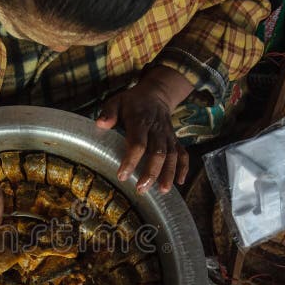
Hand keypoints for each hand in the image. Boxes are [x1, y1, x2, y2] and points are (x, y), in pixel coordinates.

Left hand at [96, 66, 192, 192]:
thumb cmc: (132, 102)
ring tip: (162, 190)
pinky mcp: (175, 139)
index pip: (138, 143)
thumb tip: (100, 124)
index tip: (122, 176)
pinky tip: (180, 182)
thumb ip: (109, 113)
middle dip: (151, 172)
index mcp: (140, 121)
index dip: (131, 160)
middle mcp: (157, 130)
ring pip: (172, 155)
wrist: (156, 94)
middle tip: (141, 189)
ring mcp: (168, 135)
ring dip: (168, 173)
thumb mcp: (117, 101)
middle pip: (158, 152)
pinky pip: (183, 153)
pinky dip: (183, 167)